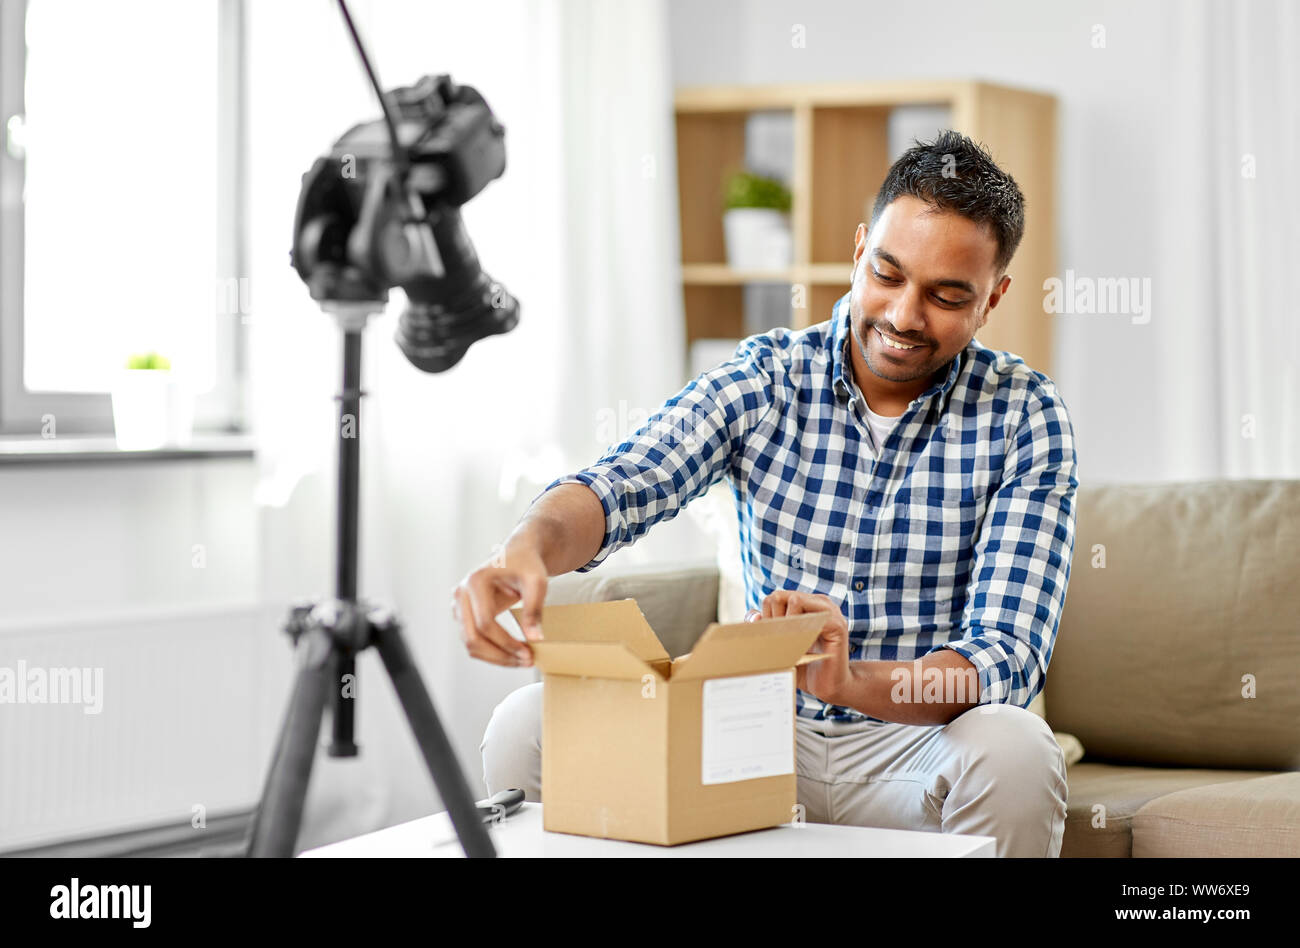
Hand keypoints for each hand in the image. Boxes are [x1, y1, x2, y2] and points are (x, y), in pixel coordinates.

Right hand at [453, 545, 546, 666]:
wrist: (518, 555)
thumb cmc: (527, 564)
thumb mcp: (537, 582)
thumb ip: (534, 609)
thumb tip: (535, 639)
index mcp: (475, 581)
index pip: (485, 623)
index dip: (506, 642)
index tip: (528, 652)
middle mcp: (461, 593)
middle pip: (473, 637)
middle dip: (500, 655)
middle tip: (526, 661)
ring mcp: (459, 605)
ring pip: (470, 643)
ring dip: (495, 657)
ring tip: (521, 660)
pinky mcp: (463, 614)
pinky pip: (473, 640)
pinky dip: (491, 651)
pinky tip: (512, 654)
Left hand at [751, 589, 851, 705]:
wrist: (828, 686)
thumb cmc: (804, 665)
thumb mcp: (780, 645)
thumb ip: (766, 628)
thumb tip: (754, 616)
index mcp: (805, 603)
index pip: (773, 598)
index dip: (767, 618)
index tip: (775, 639)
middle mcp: (817, 603)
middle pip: (779, 597)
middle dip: (773, 621)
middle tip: (783, 643)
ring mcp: (829, 611)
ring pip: (795, 600)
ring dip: (785, 625)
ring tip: (792, 645)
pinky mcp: (837, 624)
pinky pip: (812, 617)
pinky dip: (800, 632)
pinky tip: (802, 648)